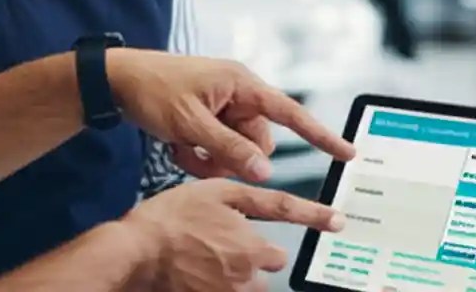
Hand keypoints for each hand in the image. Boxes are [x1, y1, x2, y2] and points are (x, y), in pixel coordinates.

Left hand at [107, 51, 355, 181]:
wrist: (117, 80)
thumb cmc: (153, 91)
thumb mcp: (191, 124)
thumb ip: (230, 148)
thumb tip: (265, 170)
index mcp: (242, 85)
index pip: (290, 113)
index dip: (320, 134)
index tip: (347, 151)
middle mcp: (238, 94)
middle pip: (258, 143)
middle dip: (232, 157)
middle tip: (198, 154)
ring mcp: (223, 106)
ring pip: (237, 151)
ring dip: (211, 159)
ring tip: (181, 148)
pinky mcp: (208, 117)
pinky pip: (219, 148)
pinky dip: (199, 154)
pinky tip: (175, 146)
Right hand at [122, 179, 344, 291]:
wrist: (137, 253)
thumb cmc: (172, 219)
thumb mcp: (214, 193)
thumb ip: (254, 200)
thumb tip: (286, 200)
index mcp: (253, 246)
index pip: (290, 235)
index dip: (317, 221)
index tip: (338, 221)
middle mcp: (248, 275)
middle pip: (268, 264)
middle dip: (255, 255)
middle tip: (224, 240)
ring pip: (249, 284)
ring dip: (238, 274)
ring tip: (208, 258)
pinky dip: (221, 283)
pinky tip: (201, 273)